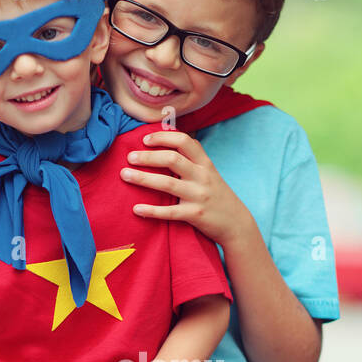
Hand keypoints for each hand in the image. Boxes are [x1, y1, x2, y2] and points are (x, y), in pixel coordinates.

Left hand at [119, 129, 251, 249]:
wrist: (236, 224)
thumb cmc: (217, 196)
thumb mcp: (209, 173)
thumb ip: (192, 160)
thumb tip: (166, 141)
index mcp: (205, 164)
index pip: (184, 142)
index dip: (163, 138)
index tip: (145, 139)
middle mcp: (202, 177)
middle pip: (172, 159)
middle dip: (148, 156)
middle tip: (129, 157)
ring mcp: (198, 196)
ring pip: (168, 184)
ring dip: (143, 178)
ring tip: (124, 175)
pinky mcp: (195, 215)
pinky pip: (170, 212)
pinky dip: (152, 211)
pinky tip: (136, 209)